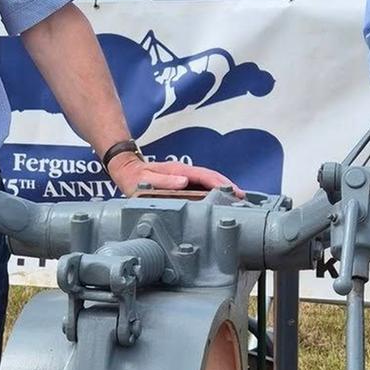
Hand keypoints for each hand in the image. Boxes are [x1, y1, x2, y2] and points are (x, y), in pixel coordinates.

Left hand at [107, 153, 240, 197]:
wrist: (126, 169)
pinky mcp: (183, 181)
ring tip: (236, 199)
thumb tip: (184, 182)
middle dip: (228, 186)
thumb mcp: (145, 180)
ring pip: (209, 181)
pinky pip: (202, 185)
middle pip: (212, 177)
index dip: (221, 183)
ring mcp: (185, 175)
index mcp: (179, 171)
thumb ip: (164, 181)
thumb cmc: (135, 177)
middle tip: (243, 198)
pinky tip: (219, 199)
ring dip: (223, 188)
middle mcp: (185, 172)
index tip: (234, 191)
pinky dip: (214, 190)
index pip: (206, 176)